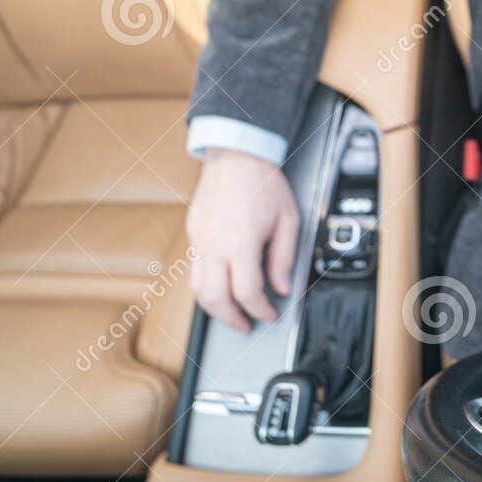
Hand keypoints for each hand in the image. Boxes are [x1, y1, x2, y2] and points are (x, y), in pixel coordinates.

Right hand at [186, 148, 299, 332]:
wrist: (238, 155)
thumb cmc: (264, 183)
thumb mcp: (288, 221)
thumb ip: (283, 258)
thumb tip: (281, 287)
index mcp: (241, 242)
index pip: (248, 292)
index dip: (260, 310)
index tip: (270, 315)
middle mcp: (215, 244)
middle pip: (216, 298)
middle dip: (232, 319)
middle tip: (248, 325)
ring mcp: (200, 239)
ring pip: (197, 289)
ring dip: (214, 308)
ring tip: (232, 314)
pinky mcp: (193, 233)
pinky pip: (194, 269)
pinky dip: (206, 287)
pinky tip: (221, 288)